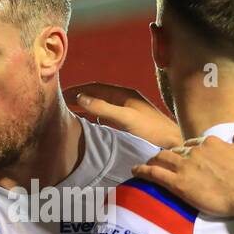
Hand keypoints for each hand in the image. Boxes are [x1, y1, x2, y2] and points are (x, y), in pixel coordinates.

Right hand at [65, 82, 181, 149]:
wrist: (173, 145)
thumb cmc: (152, 131)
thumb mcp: (125, 118)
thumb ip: (103, 108)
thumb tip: (80, 97)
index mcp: (124, 94)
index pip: (95, 87)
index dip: (77, 89)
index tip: (61, 94)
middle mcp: (125, 101)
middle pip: (96, 96)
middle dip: (79, 98)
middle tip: (60, 104)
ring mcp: (128, 113)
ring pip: (101, 108)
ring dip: (86, 110)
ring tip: (70, 115)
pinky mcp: (130, 125)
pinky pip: (107, 119)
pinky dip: (94, 120)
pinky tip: (89, 127)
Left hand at [132, 122, 233, 217]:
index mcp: (210, 142)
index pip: (192, 143)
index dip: (186, 150)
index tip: (183, 155)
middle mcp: (195, 151)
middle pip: (175, 150)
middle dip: (166, 154)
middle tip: (161, 160)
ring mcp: (185, 166)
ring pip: (162, 159)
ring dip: (152, 160)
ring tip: (146, 164)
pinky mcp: (178, 183)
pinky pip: (155, 174)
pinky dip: (143, 171)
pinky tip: (135, 171)